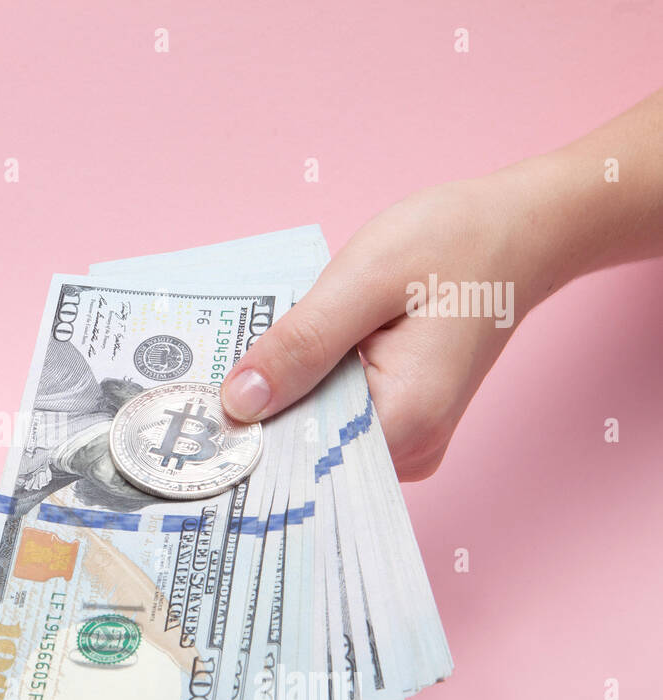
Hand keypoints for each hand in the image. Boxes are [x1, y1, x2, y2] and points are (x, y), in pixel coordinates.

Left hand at [220, 171, 561, 480]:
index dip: (242, 442)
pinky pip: (333, 421)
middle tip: (193, 394)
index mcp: (405, 423)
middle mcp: (410, 449)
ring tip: (231, 375)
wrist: (520, 230)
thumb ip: (299, 345)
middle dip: (254, 422)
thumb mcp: (362, 282)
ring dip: (277, 405)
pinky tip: (276, 368)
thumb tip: (236, 404)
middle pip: (304, 454)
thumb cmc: (454, 243)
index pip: (300, 459)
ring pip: (315, 437)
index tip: (189, 426)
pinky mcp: (398, 422)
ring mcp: (407, 442)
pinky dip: (303, 395)